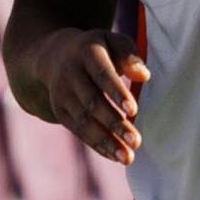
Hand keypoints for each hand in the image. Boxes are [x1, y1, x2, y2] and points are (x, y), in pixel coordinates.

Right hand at [27, 31, 146, 163]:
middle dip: (114, 124)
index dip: (117, 92)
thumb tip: (144, 76)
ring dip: (105, 141)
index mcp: (86, 52)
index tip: (134, 111)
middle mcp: (70, 74)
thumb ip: (129, 55)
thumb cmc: (98, 50)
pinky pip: (78, 131)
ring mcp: (62, 94)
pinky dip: (97, 145)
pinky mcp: (60, 111)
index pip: (102, 74)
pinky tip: (115, 156)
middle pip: (92, 102)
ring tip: (127, 157)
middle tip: (136, 142)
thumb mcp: (113, 41)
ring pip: (84, 121)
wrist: (54, 55)